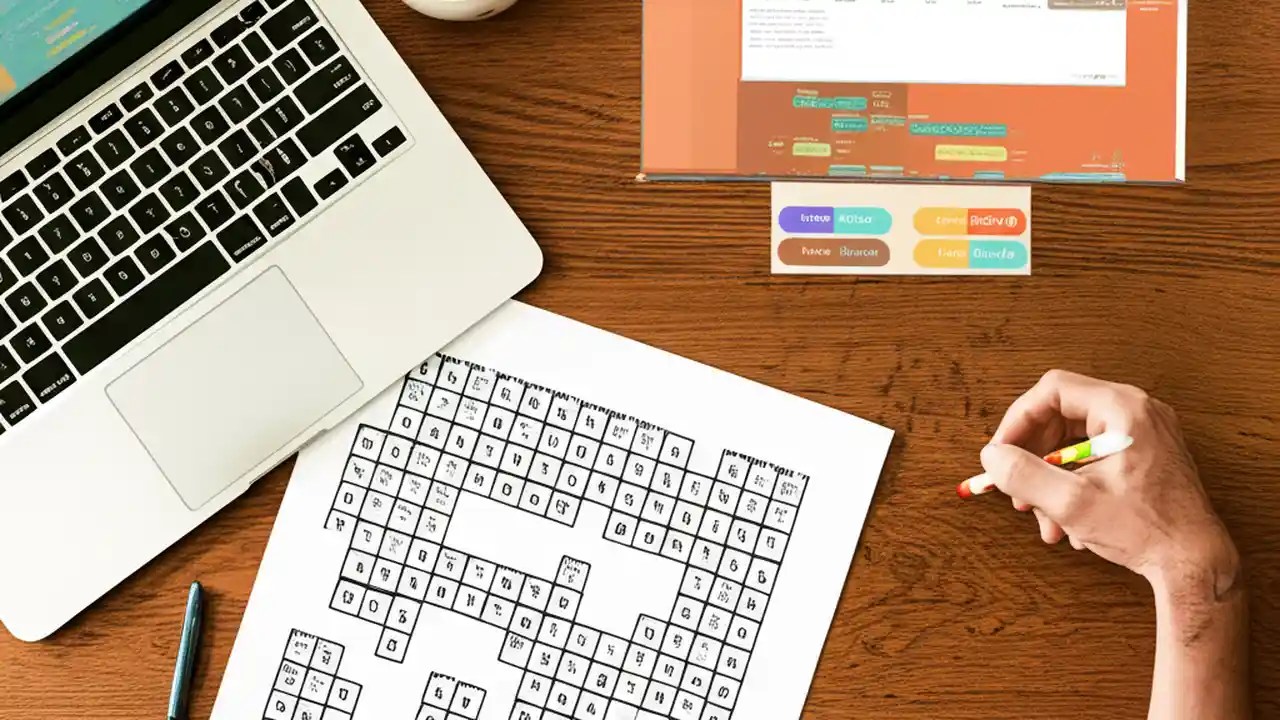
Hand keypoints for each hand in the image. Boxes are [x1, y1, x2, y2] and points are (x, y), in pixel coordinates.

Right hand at [980, 370, 1237, 590]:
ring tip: (1046, 518)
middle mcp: (1137, 413)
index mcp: (1123, 409)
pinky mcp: (1146, 457)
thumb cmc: (1148, 530)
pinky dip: (1074, 485)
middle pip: (1061, 417)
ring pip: (1075, 442)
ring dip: (1051, 479)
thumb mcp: (1071, 503)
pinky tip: (1072, 522)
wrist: (1196, 564)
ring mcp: (1145, 434)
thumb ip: (1023, 474)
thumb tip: (992, 457)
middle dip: (1034, 457)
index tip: (1001, 452)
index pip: (1052, 391)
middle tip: (1018, 488)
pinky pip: (1095, 458)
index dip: (1018, 421)